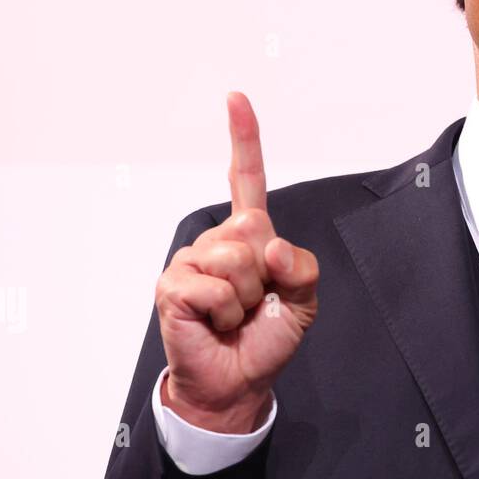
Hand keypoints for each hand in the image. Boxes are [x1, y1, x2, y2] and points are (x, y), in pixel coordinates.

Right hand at [154, 91, 319, 432]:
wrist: (240, 380)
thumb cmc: (267, 335)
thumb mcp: (305, 298)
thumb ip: (301, 265)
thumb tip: (267, 244)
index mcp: (250, 234)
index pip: (246, 177)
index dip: (243, 137)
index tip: (236, 98)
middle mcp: (217, 240)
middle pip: (253, 227)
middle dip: (267, 272)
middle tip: (258, 300)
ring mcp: (192, 260)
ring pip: (237, 260)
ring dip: (249, 297)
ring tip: (237, 315)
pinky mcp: (173, 286)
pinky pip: (216, 289)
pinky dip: (228, 313)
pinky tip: (217, 323)